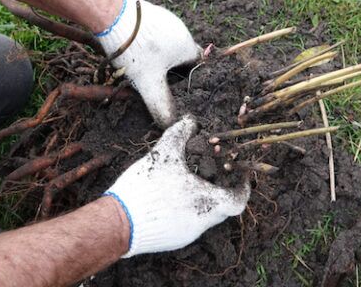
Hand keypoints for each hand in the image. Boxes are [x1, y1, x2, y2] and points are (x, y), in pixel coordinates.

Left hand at [96, 0, 201, 127]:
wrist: (111, 15)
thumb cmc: (135, 50)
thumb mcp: (148, 82)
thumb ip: (161, 104)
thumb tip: (170, 123)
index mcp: (188, 46)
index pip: (197, 68)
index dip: (186, 81)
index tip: (172, 89)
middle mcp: (182, 30)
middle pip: (181, 57)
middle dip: (170, 71)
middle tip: (154, 80)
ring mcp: (166, 19)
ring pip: (167, 45)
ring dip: (158, 58)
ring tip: (142, 66)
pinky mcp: (150, 13)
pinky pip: (155, 34)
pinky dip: (148, 45)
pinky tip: (134, 50)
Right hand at [104, 115, 249, 257]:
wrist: (118, 223)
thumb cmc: (145, 188)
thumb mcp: (164, 153)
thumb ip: (180, 133)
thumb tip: (190, 120)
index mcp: (208, 203)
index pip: (238, 200)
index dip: (242, 187)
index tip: (239, 176)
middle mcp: (203, 223)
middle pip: (222, 207)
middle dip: (218, 189)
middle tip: (210, 172)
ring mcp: (188, 235)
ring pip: (205, 216)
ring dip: (201, 199)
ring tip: (186, 182)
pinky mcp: (173, 241)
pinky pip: (188, 224)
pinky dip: (186, 210)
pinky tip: (170, 198)